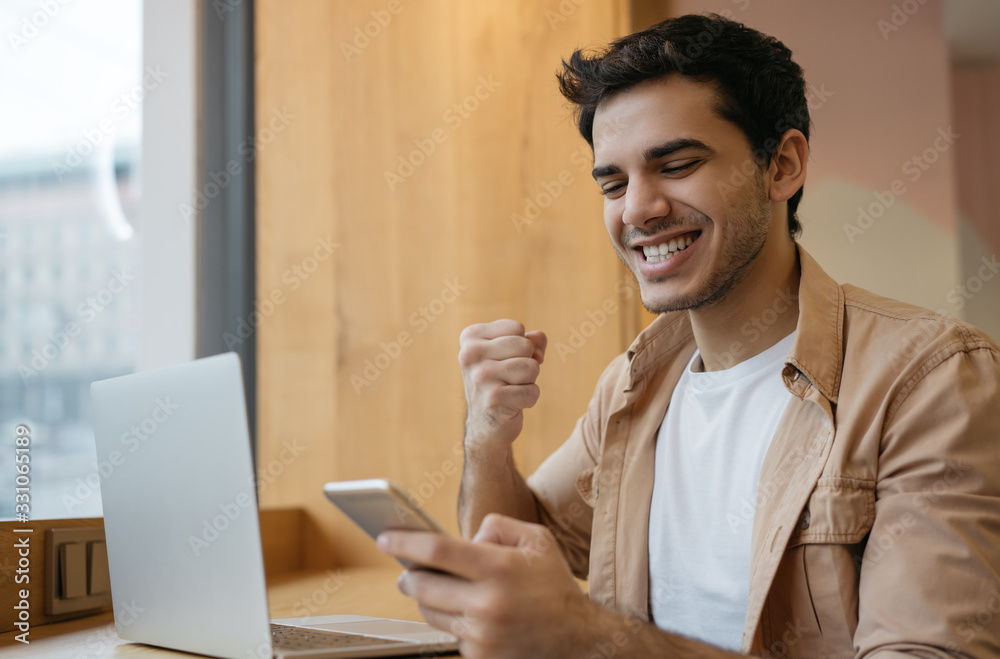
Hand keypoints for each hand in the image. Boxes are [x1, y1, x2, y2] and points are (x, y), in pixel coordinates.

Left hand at [377, 514, 598, 658]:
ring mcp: (481, 635)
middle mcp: (487, 603)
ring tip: (438, 589)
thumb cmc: (553, 585)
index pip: (437, 550)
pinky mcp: (479, 657)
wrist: (578, 640)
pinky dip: (451, 621)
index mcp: (499, 568)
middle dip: (408, 574)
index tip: (384, 537)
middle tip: (406, 568)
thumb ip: (498, 526)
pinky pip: (448, 634)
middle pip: (422, 585)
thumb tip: (467, 536)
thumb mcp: (537, 540)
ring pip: (428, 612)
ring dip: (426, 598)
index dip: (405, 541)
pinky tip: (468, 613)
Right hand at [458, 320, 546, 448]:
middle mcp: (470, 354)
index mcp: (470, 337)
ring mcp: (480, 376)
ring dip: (529, 381)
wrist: (485, 422)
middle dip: (527, 362)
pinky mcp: (493, 398)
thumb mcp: (514, 352)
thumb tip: (537, 355)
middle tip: (509, 377)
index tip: (505, 359)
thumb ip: (533, 341)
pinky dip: (529, 399)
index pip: (516, 328)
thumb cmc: (502, 379)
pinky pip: (532, 391)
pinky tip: (513, 404)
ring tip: (511, 388)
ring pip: (531, 367)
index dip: (522, 345)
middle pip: (525, 346)